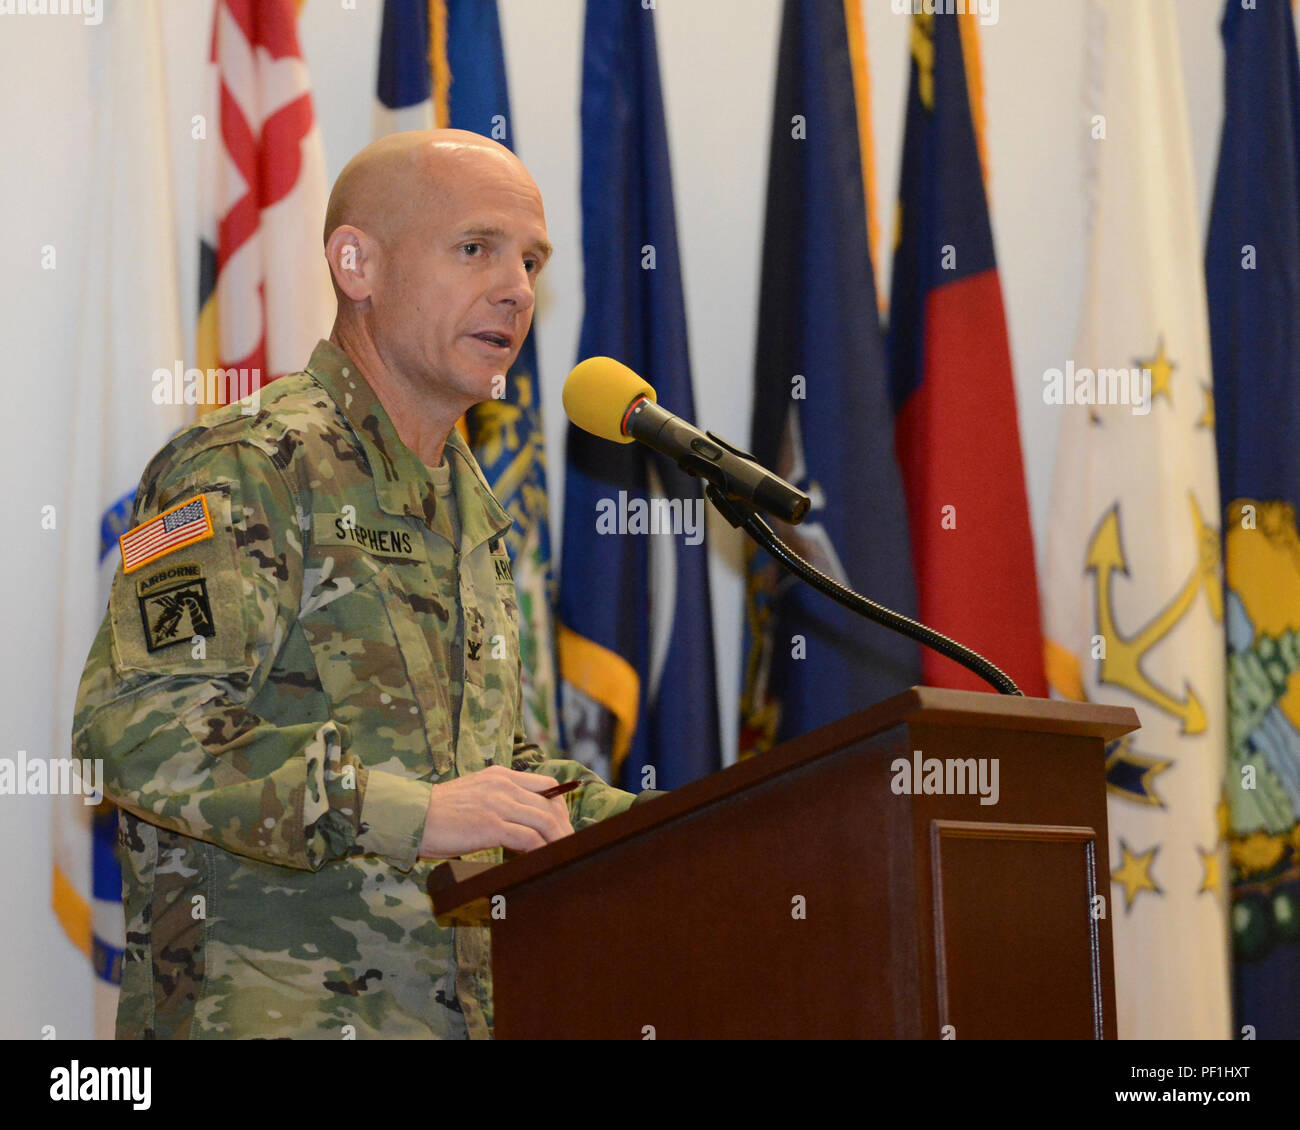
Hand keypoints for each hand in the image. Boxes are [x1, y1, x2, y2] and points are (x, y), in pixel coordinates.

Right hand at [418, 765, 574, 857]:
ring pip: (544, 821)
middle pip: (551, 805)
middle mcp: (504, 785)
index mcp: (502, 775)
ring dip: (558, 841)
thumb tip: (522, 820)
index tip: (563, 826)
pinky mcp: (491, 825)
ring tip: (563, 856)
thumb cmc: (439, 812)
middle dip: (564, 827)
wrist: (412, 817)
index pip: (547, 786)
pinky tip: (543, 861)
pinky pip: (529, 839)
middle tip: (570, 846)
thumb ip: (499, 799)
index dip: (560, 807)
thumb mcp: (475, 793)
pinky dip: (541, 850)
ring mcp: (499, 804)